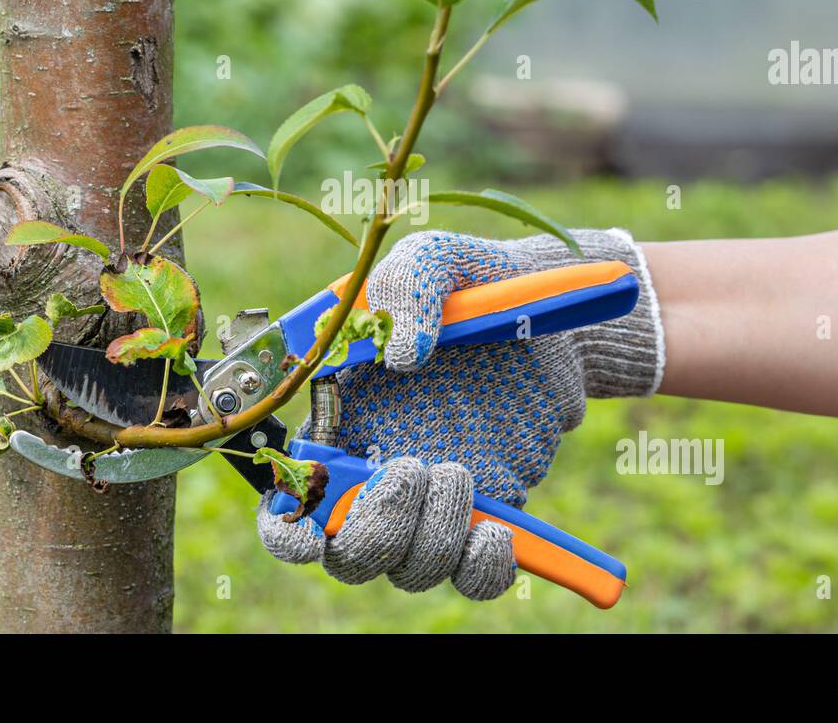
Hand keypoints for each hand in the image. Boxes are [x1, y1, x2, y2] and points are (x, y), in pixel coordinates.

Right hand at [257, 229, 661, 599]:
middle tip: (413, 469)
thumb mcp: (434, 262)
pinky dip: (482, 571)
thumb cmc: (469, 282)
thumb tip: (399, 352)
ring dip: (430, 540)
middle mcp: (376, 469)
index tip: (311, 529)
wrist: (549, 309)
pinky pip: (474, 576)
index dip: (287, 528)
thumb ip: (407, 289)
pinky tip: (497, 533)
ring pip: (409, 568)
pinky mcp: (489, 511)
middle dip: (374, 529)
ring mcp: (432, 497)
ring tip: (460, 473)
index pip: (288, 499)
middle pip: (347, 551)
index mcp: (338, 417)